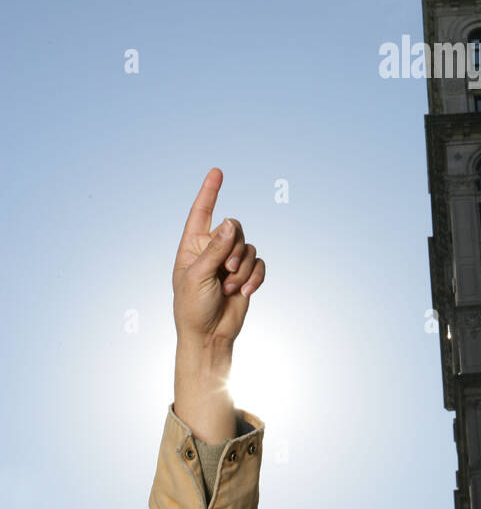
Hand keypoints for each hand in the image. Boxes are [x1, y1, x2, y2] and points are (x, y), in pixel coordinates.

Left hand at [171, 167, 265, 442]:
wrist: (209, 336)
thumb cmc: (192, 308)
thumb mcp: (197, 276)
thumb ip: (215, 248)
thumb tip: (232, 223)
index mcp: (192, 246)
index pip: (202, 212)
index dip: (209, 192)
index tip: (216, 171)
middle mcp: (212, 249)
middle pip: (234, 230)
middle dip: (234, 249)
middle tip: (225, 270)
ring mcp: (230, 262)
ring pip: (248, 247)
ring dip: (243, 268)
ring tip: (231, 287)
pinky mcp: (246, 275)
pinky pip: (260, 264)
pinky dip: (255, 276)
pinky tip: (247, 290)